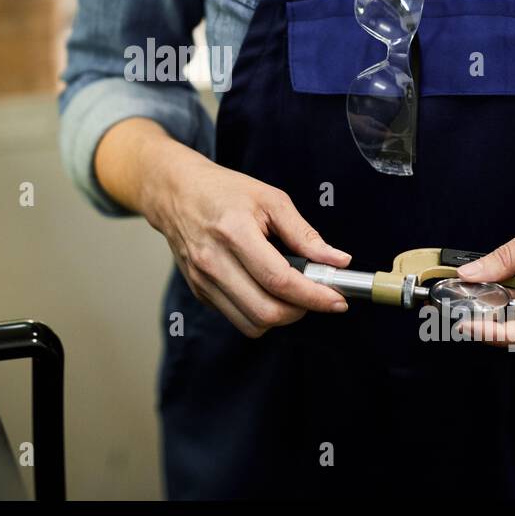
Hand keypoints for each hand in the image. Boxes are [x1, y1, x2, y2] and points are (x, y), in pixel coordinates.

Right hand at [141, 145, 351, 337]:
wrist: (176, 192)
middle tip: (316, 294)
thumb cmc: (224, 191)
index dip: (314, 296)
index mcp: (234, 233)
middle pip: (266, 312)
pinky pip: (237, 317)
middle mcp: (214, 261)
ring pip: (252, 324)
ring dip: (280, 315)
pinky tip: (265, 287)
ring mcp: (203, 280)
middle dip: (300, 310)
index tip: (337, 299)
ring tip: (290, 291)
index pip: (279, 280)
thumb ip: (304, 234)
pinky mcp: (199, 291)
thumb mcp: (270, 199)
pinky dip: (259, 310)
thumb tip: (337, 261)